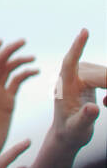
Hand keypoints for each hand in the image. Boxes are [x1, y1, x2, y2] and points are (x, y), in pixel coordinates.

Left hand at [47, 28, 100, 153]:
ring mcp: (78, 79)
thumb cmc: (71, 133)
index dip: (77, 46)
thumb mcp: (77, 129)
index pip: (71, 62)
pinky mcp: (85, 81)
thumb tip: (94, 107)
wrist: (66, 136)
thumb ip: (85, 118)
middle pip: (96, 72)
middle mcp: (69, 79)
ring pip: (102, 74)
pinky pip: (102, 77)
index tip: (84, 31)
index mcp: (64, 87)